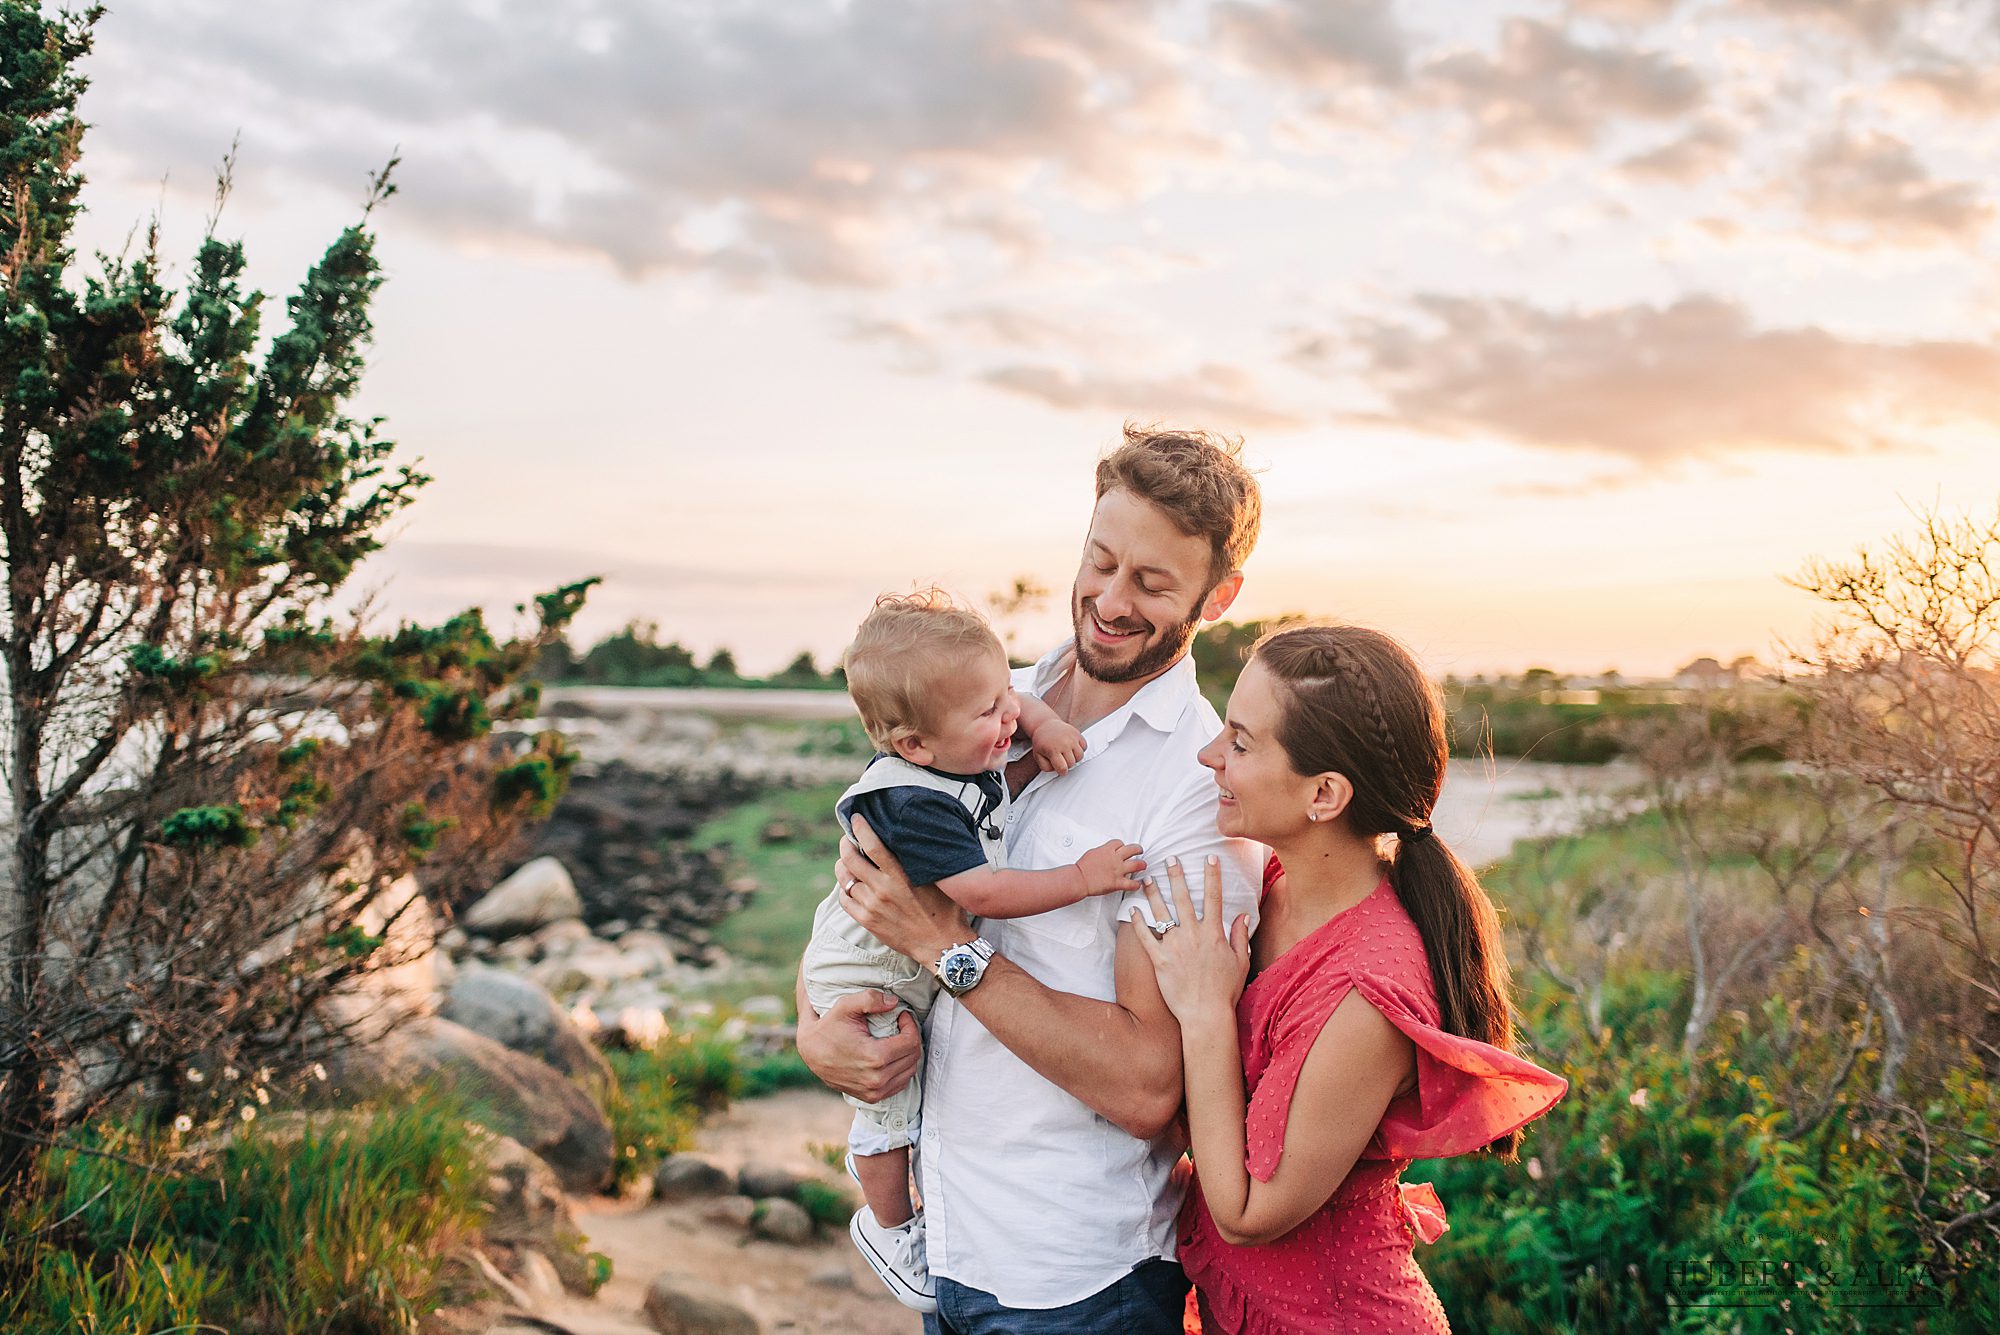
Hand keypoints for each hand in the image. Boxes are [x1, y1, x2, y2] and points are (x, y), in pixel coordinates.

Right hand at [795, 990, 921, 1103]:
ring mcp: (874, 1091)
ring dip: (908, 1053)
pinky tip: (892, 1055)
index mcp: (875, 1057)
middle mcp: (877, 1079)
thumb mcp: (845, 1006)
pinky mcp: (872, 1097)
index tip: (901, 1015)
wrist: (810, 1052)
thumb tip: (894, 1002)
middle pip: (913, 1057)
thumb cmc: (828, 1027)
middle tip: (900, 1025)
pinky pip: (900, 1084)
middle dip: (911, 1037)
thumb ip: (870, 999)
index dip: (910, 1025)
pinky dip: (901, 1069)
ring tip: (897, 1039)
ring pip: (909, 1071)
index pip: (911, 1042)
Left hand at [838, 812, 969, 960]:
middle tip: (848, 839)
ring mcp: (872, 906)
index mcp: (900, 875)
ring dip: (842, 866)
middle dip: (845, 844)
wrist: (941, 944)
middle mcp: (883, 889)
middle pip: (850, 859)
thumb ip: (918, 862)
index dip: (860, 829)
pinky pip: (844, 900)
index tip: (856, 820)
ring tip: (847, 861)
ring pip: (845, 879)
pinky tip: (851, 886)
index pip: (872, 845)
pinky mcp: (867, 921)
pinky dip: (844, 889)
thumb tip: (908, 841)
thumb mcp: (936, 879)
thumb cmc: (944, 910)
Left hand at [1032, 719, 1086, 773]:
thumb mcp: (1038, 756)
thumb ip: (1046, 767)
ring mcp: (1072, 738)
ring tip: (1067, 754)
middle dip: (1067, 764)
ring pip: (1080, 756)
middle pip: (1072, 763)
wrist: (1045, 725)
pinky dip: (1080, 749)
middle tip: (1061, 759)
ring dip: (1074, 758)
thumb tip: (1058, 770)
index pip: (1063, 768)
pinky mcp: (1077, 734)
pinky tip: (1072, 747)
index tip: (1060, 769)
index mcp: (1053, 750)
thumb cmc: (1042, 742)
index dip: (1062, 772)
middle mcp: (1064, 743)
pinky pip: (1084, 747)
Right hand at [1076, 838, 1146, 895]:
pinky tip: (1137, 884)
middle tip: (1139, 851)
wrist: (1080, 879)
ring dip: (1142, 864)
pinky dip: (1136, 884)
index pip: (1120, 843)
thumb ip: (1102, 852)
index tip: (1123, 848)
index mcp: (1107, 850)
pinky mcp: (1118, 882)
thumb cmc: (1082, 867)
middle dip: (1138, 849)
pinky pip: (1132, 884)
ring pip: (1137, 864)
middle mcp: (1115, 858)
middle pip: (1133, 849)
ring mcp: (1118, 870)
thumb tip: (1105, 853)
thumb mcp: (1092, 853)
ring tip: (1143, 865)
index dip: (1123, 845)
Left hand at [1134, 855, 1251, 1024]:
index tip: (1208, 857)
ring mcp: (1174, 947)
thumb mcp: (1240, 961)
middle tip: (1170, 858)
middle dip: (1176, 875)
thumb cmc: (1225, 990)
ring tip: (1147, 878)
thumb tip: (1243, 915)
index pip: (1213, 897)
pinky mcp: (1159, 960)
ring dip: (1153, 893)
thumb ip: (1240, 936)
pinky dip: (1137, 923)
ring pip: (1161, 913)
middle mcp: (1193, 935)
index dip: (1212, 875)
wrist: (1205, 1014)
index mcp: (1213, 933)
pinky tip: (1132, 910)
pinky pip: (1145, 937)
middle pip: (1183, 898)